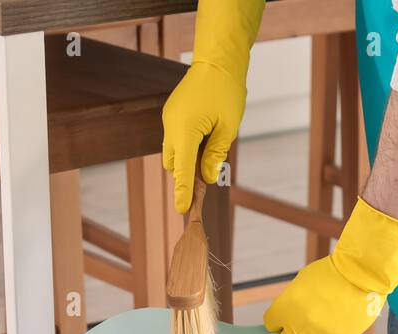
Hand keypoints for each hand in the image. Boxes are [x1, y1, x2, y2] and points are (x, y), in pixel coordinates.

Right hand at [161, 62, 245, 212]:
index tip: (182, 209)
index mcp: (185, 130)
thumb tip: (206, 177)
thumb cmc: (226, 91)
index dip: (183, 191)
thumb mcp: (227, 128)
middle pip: (173, 164)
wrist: (217, 61)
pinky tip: (205, 135)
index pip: (182, 170)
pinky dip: (187, 145)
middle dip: (186, 173)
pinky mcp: (172, 114)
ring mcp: (169, 119)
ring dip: (187, 158)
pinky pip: (175, 138)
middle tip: (208, 176)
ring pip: (173, 151)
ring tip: (210, 148)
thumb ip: (215, 155)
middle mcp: (171, 126)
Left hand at [264, 198, 397, 333]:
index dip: (277, 322)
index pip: (270, 325)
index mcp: (285, 308)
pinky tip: (335, 325)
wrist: (360, 274)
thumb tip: (285, 319)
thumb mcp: (302, 283)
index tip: (282, 321)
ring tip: (322, 322)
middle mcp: (297, 326)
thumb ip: (290, 304)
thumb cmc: (331, 273)